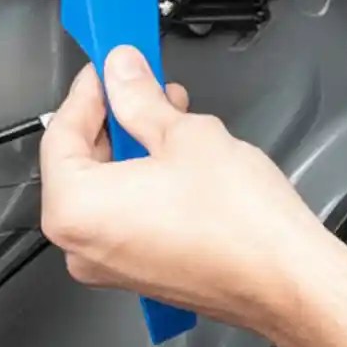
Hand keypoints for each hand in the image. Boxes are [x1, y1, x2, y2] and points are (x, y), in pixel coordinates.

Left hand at [39, 46, 328, 329]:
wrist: (286, 279)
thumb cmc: (241, 223)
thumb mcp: (184, 133)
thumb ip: (140, 97)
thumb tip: (122, 72)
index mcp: (75, 209)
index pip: (60, 132)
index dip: (87, 91)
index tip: (106, 67)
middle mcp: (82, 245)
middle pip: (79, 162)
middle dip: (113, 118)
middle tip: (139, 84)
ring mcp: (110, 265)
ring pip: (105, 189)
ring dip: (132, 147)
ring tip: (169, 116)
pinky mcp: (139, 273)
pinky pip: (125, 215)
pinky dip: (142, 181)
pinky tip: (174, 156)